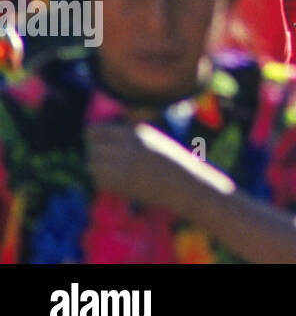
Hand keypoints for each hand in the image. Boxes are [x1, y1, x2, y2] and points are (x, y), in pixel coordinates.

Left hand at [85, 121, 212, 218]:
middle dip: (94, 152)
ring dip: (96, 167)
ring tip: (108, 170)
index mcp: (134, 133)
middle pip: (92, 148)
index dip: (92, 135)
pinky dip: (103, 181)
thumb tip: (104, 137)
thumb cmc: (173, 161)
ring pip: (91, 165)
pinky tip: (115, 181)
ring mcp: (122, 166)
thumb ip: (130, 137)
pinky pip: (99, 181)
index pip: (96, 131)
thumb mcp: (153, 140)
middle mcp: (126, 147)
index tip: (93, 139)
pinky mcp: (121, 185)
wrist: (184, 184)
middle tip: (101, 158)